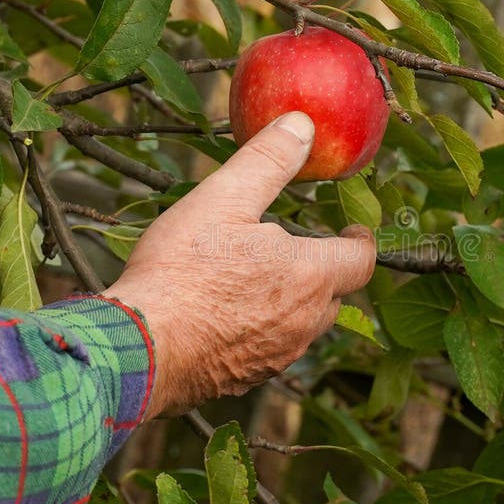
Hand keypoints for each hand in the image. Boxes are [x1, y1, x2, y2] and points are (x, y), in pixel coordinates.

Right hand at [106, 112, 375, 417]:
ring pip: (304, 325)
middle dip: (324, 270)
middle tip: (296, 250)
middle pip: (335, 294)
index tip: (351, 230)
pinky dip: (263, 330)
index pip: (363, 260)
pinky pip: (272, 351)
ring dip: (294, 301)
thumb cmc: (183, 269)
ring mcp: (278, 356)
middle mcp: (305, 322)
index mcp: (311, 276)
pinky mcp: (248, 379)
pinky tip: (227, 317)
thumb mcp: (225, 198)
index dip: (361, 241)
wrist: (140, 348)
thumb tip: (302, 124)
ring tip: (259, 280)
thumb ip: (269, 159)